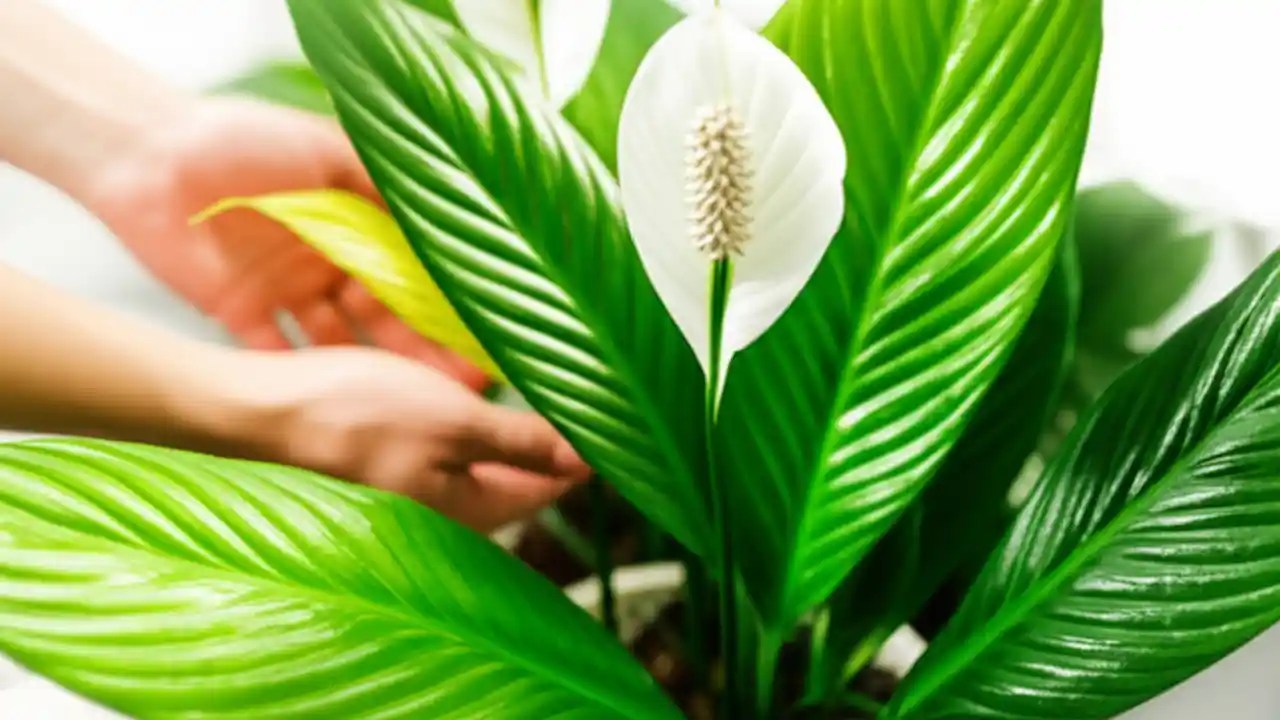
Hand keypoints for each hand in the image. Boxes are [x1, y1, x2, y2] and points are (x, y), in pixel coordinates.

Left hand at [84, 96, 488, 390]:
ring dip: (369, 370)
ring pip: (339, 341)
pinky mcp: (240, 312)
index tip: (478, 333)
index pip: (407, 273)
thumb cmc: (240, 136)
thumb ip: (378, 180)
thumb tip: (442, 206)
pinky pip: (276, 353)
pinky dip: (301, 376)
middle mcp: (325, 262)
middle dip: (419, 351)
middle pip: (382, 316)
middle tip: (459, 387)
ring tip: (406, 404)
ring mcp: (284, 290)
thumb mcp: (322, 147)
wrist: (146, 151)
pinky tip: (333, 401)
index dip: (441, 304)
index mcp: (350, 224)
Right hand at [207, 346, 589, 531]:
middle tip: (563, 400)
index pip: (541, 489)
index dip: (575, 456)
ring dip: (495, 433)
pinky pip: (434, 454)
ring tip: (514, 394)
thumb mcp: (453, 420)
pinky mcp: (377, 471)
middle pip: (506, 482)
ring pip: (469, 465)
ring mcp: (405, 495)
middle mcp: (438, 515)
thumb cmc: (355, 414)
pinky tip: (453, 399)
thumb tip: (585, 460)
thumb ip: (520, 442)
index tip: (602, 423)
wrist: (255, 412)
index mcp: (464, 511)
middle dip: (536, 445)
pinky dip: (453, 427)